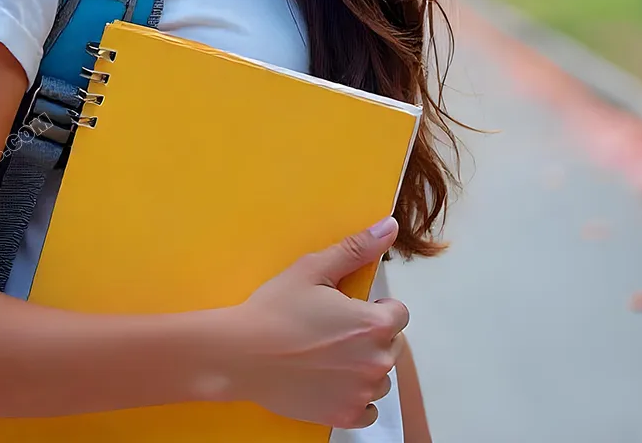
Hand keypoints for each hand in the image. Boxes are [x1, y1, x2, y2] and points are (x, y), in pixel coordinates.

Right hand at [216, 216, 407, 430]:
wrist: (242, 354)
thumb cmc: (277, 307)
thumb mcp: (313, 269)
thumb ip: (357, 248)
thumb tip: (390, 225)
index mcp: (373, 324)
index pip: (399, 313)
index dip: (376, 307)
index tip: (348, 308)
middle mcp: (377, 362)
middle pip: (391, 345)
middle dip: (370, 336)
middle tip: (333, 330)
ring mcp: (362, 394)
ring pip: (380, 377)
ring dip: (364, 366)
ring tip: (328, 355)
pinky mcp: (345, 416)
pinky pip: (368, 409)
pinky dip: (355, 397)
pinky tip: (329, 381)